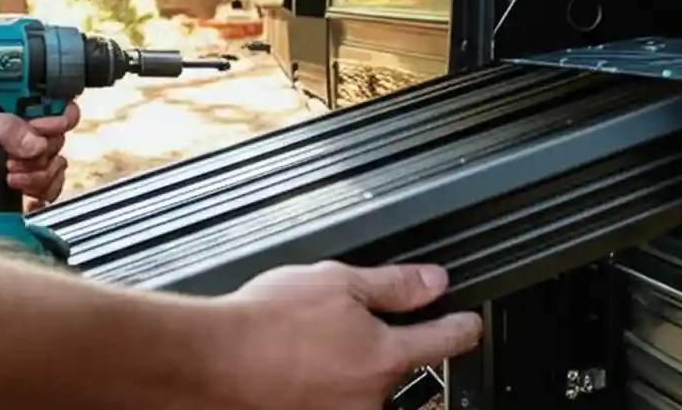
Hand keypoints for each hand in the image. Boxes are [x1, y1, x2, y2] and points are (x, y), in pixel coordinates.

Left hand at [0, 100, 80, 208]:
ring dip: (38, 178)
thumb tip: (37, 144)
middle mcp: (26, 128)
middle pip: (59, 145)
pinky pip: (43, 187)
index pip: (62, 111)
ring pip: (53, 168)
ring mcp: (20, 154)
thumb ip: (5, 129)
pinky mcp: (12, 177)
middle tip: (12, 161)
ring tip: (10, 177)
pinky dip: (41, 193)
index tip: (39, 130)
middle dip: (40, 158)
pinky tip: (27, 196)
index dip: (58, 123)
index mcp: (22, 105)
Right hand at [218, 261, 481, 409]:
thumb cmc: (267, 323)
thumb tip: (435, 283)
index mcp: (385, 358)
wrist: (212, 361)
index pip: (445, 342)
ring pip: (362, 390)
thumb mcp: (339, 282)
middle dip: (382, 348)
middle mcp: (370, 399)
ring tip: (307, 346)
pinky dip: (321, 383)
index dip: (462, 327)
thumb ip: (394, 286)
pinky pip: (330, 399)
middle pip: (398, 370)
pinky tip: (294, 365)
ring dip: (347, 370)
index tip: (468, 323)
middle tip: (342, 326)